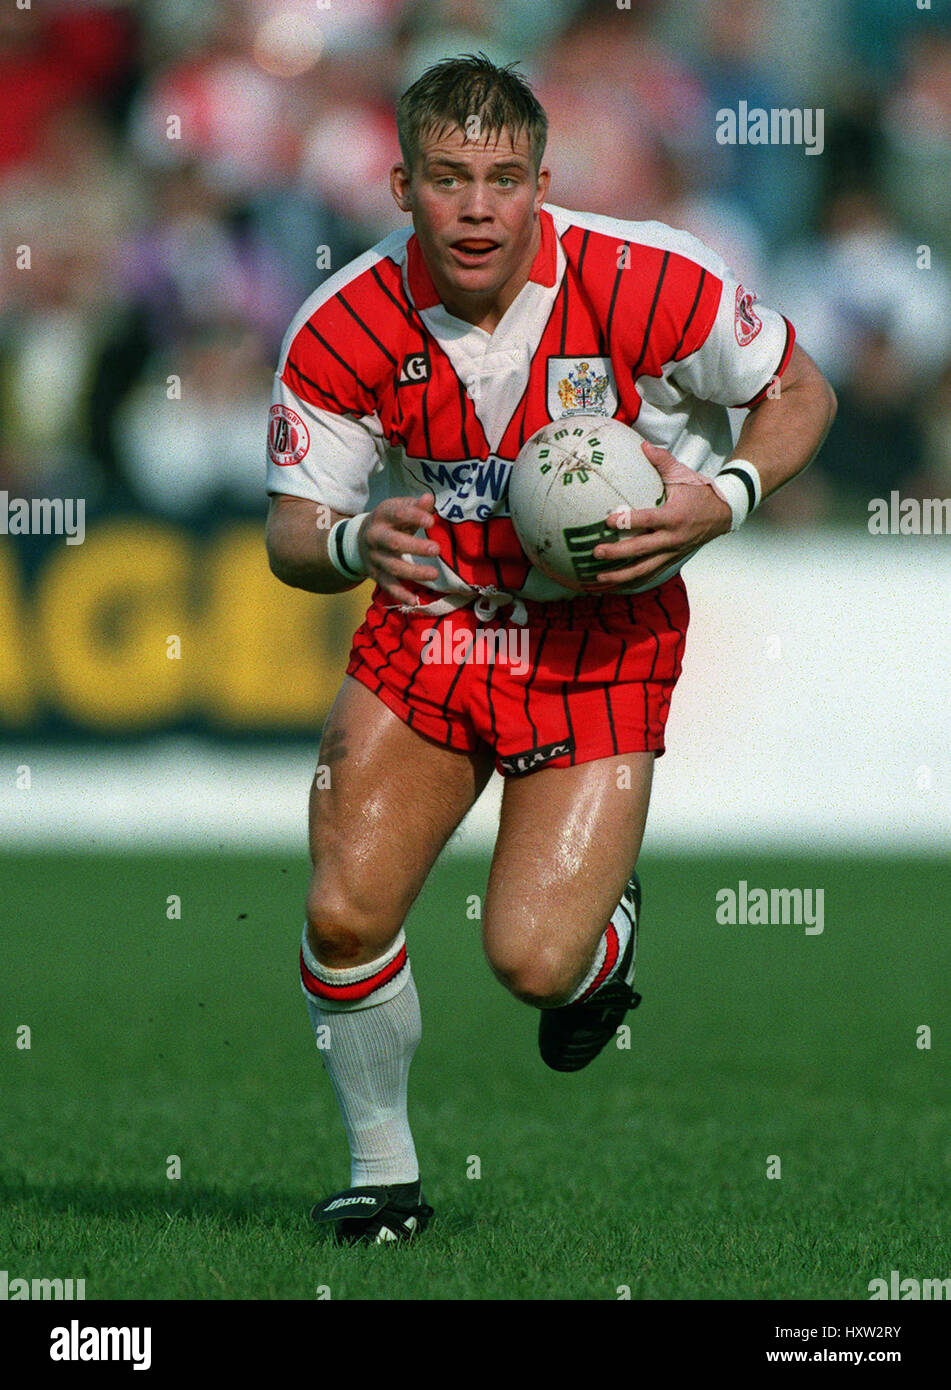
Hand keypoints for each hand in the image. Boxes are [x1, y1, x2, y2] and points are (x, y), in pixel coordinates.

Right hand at [357, 492, 440, 605]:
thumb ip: (416, 506)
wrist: (360, 538)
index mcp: (382, 516)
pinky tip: (414, 601)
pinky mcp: (377, 575)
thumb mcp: (399, 508)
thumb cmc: (390, 521)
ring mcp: (375, 558)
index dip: (414, 517)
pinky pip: (388, 586)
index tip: (431, 522)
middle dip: (415, 547)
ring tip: (434, 574)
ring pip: (393, 567)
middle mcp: (376, 537)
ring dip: (414, 572)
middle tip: (436, 549)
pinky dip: (400, 595)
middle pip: (394, 543)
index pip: (397, 515)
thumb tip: (430, 499)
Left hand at [590, 442, 732, 589]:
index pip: (648, 521)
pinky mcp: (672, 560)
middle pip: (641, 550)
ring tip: (598, 579)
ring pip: (644, 569)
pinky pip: (650, 574)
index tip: (609, 521)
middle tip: (596, 552)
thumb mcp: (683, 474)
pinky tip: (613, 586)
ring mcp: (672, 552)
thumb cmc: (699, 491)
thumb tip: (642, 445)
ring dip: (620, 576)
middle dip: (617, 553)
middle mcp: (673, 538)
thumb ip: (662, 460)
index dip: (628, 521)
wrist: (724, 513)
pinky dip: (631, 581)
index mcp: (674, 516)